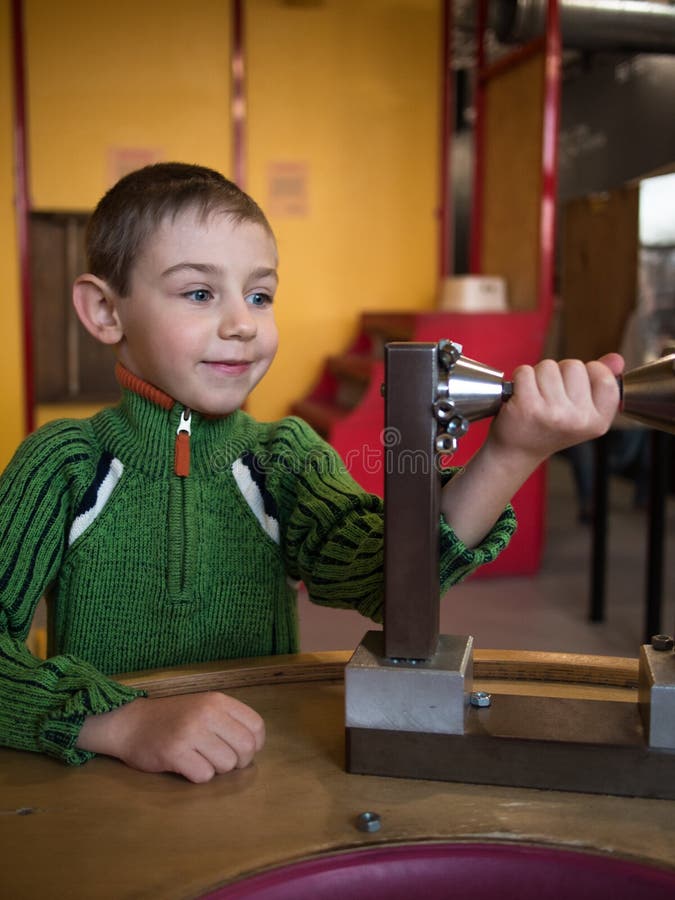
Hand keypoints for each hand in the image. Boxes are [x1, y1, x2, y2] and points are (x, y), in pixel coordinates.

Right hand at [76, 692, 264, 782]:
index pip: (256, 726)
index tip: (240, 750)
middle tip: (221, 761)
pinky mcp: (175, 753)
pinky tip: (185, 765)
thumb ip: (228, 720)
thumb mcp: (204, 707)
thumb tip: (254, 746)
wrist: (131, 723)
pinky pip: (204, 776)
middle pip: (245, 748)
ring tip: (200, 759)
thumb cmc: (172, 718)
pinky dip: (197, 775)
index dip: (254, 744)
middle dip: (238, 762)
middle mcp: (207, 713)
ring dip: (216, 769)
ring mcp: (190, 732)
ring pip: (226, 765)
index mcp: (217, 701)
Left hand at [488, 353, 623, 466]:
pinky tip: (520, 396)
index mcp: (598, 421)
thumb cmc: (549, 427)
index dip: (589, 372)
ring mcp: (553, 413)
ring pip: (548, 366)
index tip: (575, 387)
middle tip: (550, 397)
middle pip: (574, 365)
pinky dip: (520, 378)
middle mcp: (579, 419)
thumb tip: (616, 359)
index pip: (605, 377)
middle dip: (560, 374)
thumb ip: (601, 383)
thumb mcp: (582, 412)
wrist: (517, 451)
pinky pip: (525, 371)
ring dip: (538, 376)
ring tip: (536, 397)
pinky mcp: (527, 406)